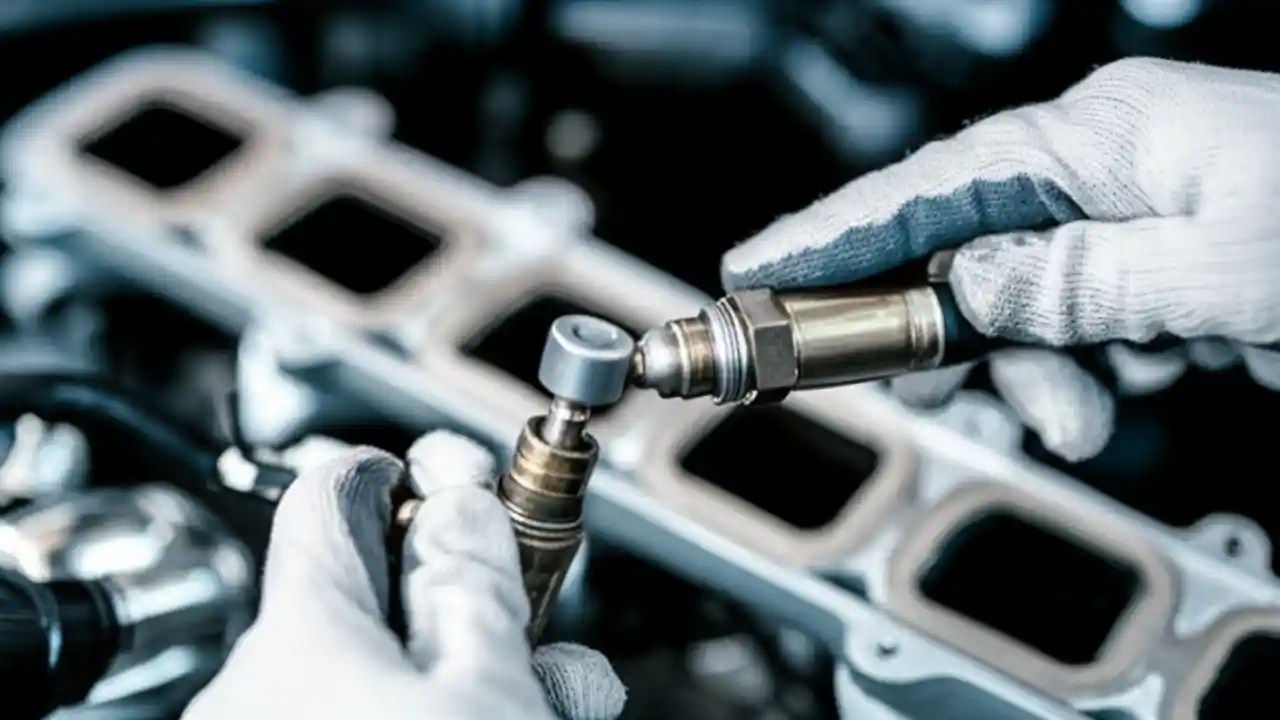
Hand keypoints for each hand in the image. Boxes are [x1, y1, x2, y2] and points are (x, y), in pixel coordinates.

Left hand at [182, 431, 625, 719]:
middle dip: (463, 587)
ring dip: (461, 662)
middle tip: (534, 609)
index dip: (414, 468)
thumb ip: (476, 578)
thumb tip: (463, 502)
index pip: (337, 489)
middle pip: (367, 585)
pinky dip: (425, 707)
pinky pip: (355, 708)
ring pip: (371, 662)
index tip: (466, 475)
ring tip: (543, 693)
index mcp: (298, 634)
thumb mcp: (485, 685)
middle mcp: (255, 682)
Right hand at [721, 57, 1279, 460]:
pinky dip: (1087, 372)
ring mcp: (1128, 220)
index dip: (833, 232)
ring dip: (1041, 374)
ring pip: (1021, 307)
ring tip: (1095, 412)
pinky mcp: (1153, 270)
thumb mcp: (1211, 267)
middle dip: (967, 338)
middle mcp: (1103, 169)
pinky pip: (1076, 327)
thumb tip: (968, 284)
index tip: (758, 266)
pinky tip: (1132, 385)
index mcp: (1102, 135)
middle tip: (972, 392)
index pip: (929, 185)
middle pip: (966, 255)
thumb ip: (1068, 279)